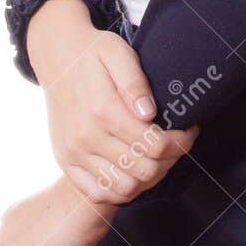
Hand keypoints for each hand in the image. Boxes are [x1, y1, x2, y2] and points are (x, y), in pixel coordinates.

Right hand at [26, 0, 199, 201]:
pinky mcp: (66, 162)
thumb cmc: (93, 54)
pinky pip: (97, 192)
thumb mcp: (118, 53)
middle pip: (144, 170)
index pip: (155, 144)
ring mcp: (74, 153)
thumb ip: (135, 83)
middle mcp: (86, 137)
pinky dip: (121, 189)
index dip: (181, 141)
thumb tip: (150, 113)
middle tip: (177, 141)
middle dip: (170, 159)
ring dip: (149, 177)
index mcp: (103, 109)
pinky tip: (133, 170)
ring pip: (124, 187)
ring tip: (158, 155)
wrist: (56, 57)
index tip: (189, 128)